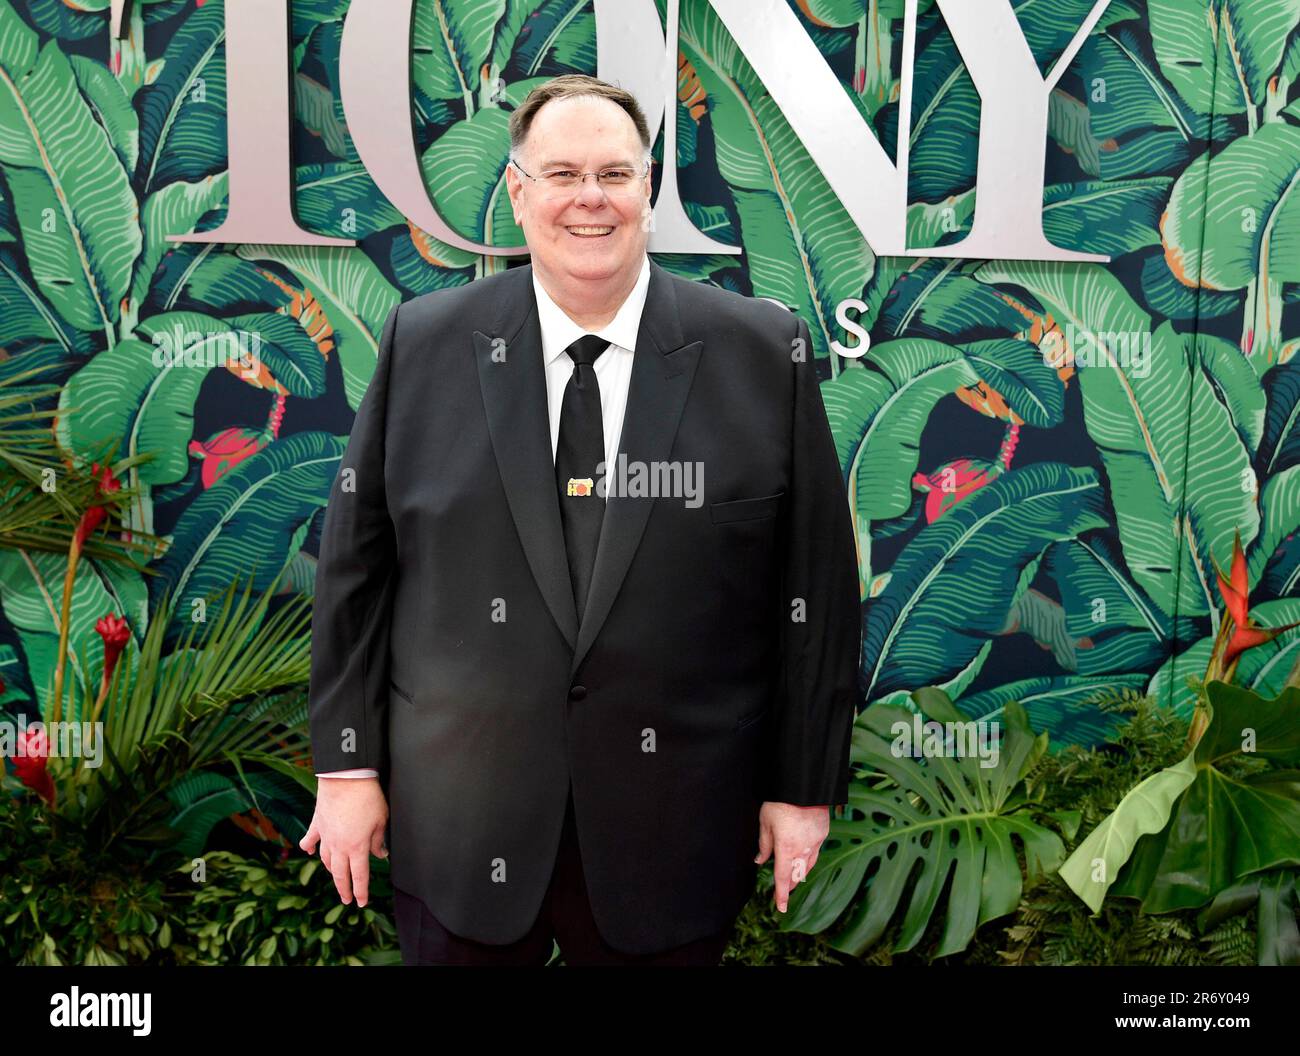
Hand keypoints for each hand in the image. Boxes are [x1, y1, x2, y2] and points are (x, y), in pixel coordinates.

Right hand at [299, 776, 388, 907]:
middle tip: (347, 899)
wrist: (345, 778)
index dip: (361, 892)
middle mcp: (339, 846)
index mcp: (358, 848)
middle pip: (340, 874)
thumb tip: (380, 855)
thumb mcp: (381, 820)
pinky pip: (311, 839)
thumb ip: (378, 841)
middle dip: (344, 889)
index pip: (359, 877)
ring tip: (335, 876)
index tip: (361, 902)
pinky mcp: (317, 823)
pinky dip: (309, 846)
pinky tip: (308, 851)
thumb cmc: (367, 797)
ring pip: (326, 860)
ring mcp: (326, 836)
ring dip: (331, 870)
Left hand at [754, 801, 830, 912]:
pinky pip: (816, 850)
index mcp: (786, 849)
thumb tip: (760, 860)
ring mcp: (816, 842)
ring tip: (794, 877)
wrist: (804, 785)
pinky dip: (809, 856)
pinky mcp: (824, 832)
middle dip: (791, 885)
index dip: (781, 895)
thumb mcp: (765, 822)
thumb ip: (764, 844)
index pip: (783, 878)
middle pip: (798, 875)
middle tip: (784, 890)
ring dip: (801, 873)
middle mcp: (803, 849)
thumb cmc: (780, 802)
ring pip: (809, 865)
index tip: (780, 907)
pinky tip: (804, 854)